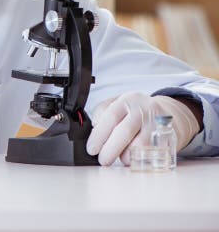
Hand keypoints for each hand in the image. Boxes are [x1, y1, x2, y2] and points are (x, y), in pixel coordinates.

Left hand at [86, 92, 200, 165]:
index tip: (92, 149)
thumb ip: (102, 112)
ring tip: (122, 157)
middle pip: (125, 131)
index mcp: (127, 100)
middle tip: (103, 160)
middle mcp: (144, 111)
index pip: (110, 117)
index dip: (99, 135)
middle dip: (111, 149)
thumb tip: (94, 128)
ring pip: (141, 145)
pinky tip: (136, 159)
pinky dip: (143, 160)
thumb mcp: (116, 103)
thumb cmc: (134, 111)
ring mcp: (158, 124)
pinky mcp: (169, 139)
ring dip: (127, 156)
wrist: (167, 111)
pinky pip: (154, 154)